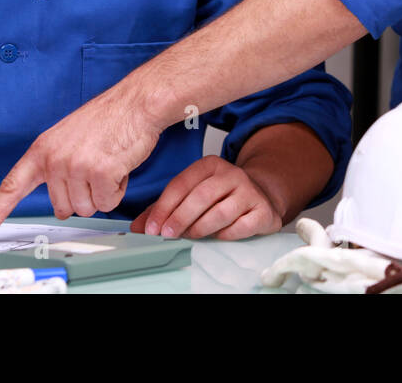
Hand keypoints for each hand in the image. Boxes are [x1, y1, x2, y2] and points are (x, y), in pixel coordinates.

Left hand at [0, 88, 161, 234]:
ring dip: (102, 193)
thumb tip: (61, 206)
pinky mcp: (100, 172)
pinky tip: (120, 166)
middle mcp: (54, 159)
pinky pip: (107, 202)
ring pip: (86, 208)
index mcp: (42, 150)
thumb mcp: (69, 138)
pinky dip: (117, 190)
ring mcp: (76, 166)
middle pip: (62, 206)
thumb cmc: (108, 120)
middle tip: (96, 167)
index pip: (13, 185)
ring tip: (109, 163)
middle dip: (83, 194)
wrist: (135, 103)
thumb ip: (57, 168)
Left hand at [129, 156, 283, 239]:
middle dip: (180, 217)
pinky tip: (218, 237)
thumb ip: (164, 209)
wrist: (261, 196)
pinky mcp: (263, 210)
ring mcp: (249, 191)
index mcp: (209, 165)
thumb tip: (138, 227)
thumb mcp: (192, 194)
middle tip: (167, 235)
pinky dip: (227, 234)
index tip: (152, 228)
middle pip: (200, 196)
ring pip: (221, 211)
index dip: (163, 207)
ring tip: (190, 236)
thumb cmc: (220, 197)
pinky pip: (242, 225)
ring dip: (201, 227)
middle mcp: (231, 174)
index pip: (181, 184)